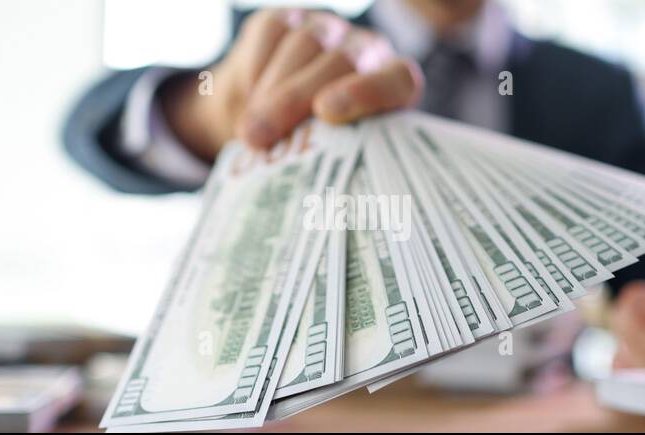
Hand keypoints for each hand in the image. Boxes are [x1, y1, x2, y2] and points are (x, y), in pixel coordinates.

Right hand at [160, 9, 422, 160]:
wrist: (267, 124)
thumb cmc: (309, 152)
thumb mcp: (328, 163)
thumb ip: (335, 167)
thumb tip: (319, 205)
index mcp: (391, 88)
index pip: (397, 81)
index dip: (369, 93)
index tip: (328, 113)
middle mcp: (367, 53)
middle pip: (342, 62)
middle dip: (296, 99)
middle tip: (261, 138)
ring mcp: (328, 32)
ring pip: (306, 44)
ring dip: (273, 90)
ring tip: (250, 132)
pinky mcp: (289, 19)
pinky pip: (273, 31)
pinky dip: (256, 64)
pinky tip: (246, 96)